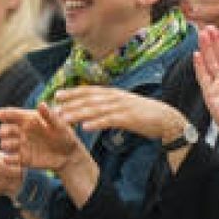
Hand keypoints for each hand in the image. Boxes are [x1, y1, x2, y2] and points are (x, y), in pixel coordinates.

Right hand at [0, 104, 85, 172]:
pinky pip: (9, 160)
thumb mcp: (60, 125)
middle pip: (3, 130)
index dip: (3, 114)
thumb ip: (49, 116)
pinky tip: (16, 158)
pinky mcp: (23, 160)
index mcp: (28, 120)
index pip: (10, 114)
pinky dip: (9, 159)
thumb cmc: (65, 136)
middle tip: (13, 133)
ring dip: (7, 144)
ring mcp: (21, 146)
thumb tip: (41, 104)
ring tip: (17, 145)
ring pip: (4, 144)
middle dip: (4, 131)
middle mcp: (22, 132)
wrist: (69, 156)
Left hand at [52, 86, 183, 140]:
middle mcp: (115, 97)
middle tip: (53, 109)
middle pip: (88, 99)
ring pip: (95, 109)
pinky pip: (109, 120)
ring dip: (78, 114)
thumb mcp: (124, 105)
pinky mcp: (128, 118)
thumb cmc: (144, 113)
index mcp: (113, 93)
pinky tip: (86, 128)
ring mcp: (121, 107)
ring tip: (64, 119)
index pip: (89, 91)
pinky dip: (97, 123)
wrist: (165, 118)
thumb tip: (95, 107)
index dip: (73, 92)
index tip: (57, 95)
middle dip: (69, 104)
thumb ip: (110, 104)